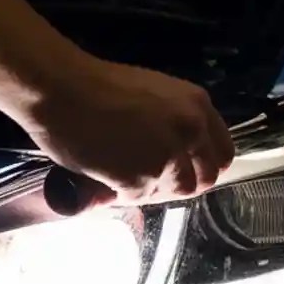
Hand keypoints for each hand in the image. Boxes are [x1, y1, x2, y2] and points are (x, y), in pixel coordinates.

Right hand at [15, 54, 235, 204]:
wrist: (61, 88)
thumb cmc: (97, 85)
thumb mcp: (154, 94)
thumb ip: (174, 122)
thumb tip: (178, 154)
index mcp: (197, 105)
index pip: (222, 152)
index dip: (203, 166)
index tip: (185, 170)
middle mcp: (190, 131)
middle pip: (205, 178)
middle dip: (180, 183)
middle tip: (152, 180)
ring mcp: (168, 157)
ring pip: (173, 191)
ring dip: (152, 190)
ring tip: (123, 175)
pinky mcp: (141, 179)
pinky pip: (140, 199)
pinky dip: (124, 194)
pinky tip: (106, 179)